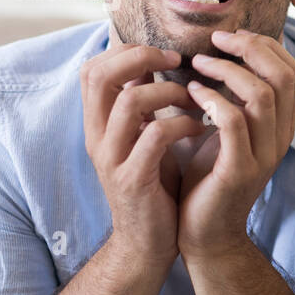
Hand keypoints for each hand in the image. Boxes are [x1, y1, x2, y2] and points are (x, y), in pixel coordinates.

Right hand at [80, 44, 203, 268]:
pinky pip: (155, 136)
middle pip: (99, 75)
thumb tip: (152, 63)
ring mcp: (111, 158)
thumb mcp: (143, 138)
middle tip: (177, 64)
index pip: (93, 69)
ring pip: (129, 102)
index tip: (166, 56)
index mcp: (98, 124)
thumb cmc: (154, 185)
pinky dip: (183, 125)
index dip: (127, 51)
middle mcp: (96, 137)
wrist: (148, 243)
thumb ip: (142, 104)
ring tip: (196, 103)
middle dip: (141, 59)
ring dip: (170, 93)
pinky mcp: (132, 180)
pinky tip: (202, 130)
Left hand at [176, 29, 294, 259]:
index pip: (292, 71)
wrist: (204, 233)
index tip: (230, 38)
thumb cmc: (207, 177)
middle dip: (251, 49)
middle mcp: (279, 138)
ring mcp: (263, 155)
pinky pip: (233, 122)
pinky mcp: (239, 170)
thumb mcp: (223, 130)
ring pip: (262, 95)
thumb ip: (229, 96)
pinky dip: (212, 99)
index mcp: (280, 126)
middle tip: (216, 41)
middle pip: (285, 76)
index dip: (265, 46)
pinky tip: (191, 93)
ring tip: (198, 65)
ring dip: (227, 71)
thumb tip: (216, 52)